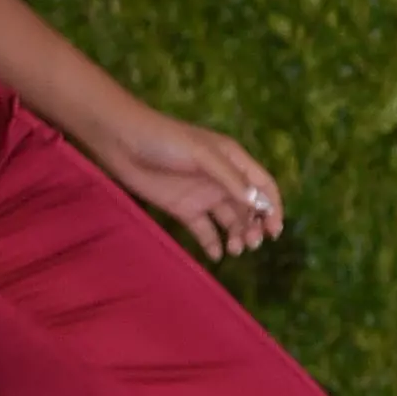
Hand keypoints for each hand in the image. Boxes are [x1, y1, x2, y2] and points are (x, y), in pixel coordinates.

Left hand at [87, 101, 286, 261]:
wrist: (122, 142)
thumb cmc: (165, 140)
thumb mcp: (202, 154)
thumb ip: (230, 179)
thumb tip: (258, 203)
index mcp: (233, 160)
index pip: (263, 185)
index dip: (273, 207)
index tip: (274, 230)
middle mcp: (222, 179)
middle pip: (249, 207)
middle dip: (255, 226)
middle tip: (252, 243)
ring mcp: (202, 195)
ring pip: (229, 221)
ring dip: (237, 236)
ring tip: (236, 249)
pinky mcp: (183, 208)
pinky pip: (204, 230)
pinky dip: (213, 243)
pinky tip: (217, 255)